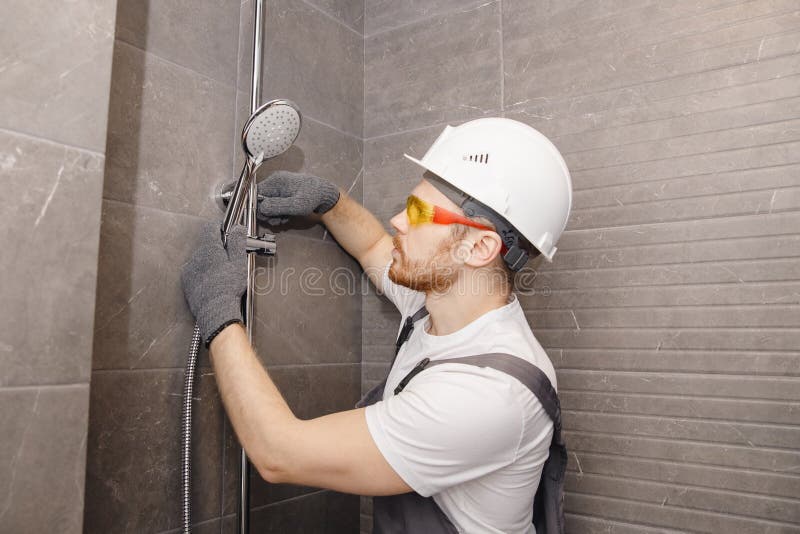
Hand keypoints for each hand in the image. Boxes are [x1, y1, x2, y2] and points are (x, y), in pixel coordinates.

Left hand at [181, 223, 247, 345]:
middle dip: (217, 248)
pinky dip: (203, 272)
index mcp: (209, 248)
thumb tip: (237, 227)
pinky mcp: (186, 281)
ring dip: (209, 261)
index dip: (219, 227)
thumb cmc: (229, 287)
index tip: (226, 232)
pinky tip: (213, 282)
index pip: (210, 228)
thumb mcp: (238, 263)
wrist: (215, 310)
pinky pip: (195, 271)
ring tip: (221, 274)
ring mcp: (189, 269)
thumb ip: (237, 242)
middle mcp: (196, 256)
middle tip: (229, 259)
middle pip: (206, 244)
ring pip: (201, 258)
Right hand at [256, 170, 340, 224]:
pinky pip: (275, 206)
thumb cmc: (314, 197)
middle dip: (266, 213)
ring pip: (267, 205)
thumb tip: (262, 208)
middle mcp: (275, 183)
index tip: (263, 216)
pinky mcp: (283, 195)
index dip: (256, 206)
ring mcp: (279, 189)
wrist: (326, 195)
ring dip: (273, 215)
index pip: (255, 192)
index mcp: (276, 181)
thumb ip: (278, 206)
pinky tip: (286, 217)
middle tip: (276, 221)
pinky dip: (278, 214)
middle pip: (260, 200)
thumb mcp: (296, 204)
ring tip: (283, 219)